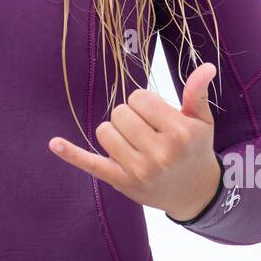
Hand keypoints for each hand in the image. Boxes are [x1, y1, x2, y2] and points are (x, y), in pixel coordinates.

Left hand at [49, 63, 221, 220]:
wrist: (194, 193)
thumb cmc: (195, 150)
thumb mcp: (201, 121)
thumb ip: (197, 93)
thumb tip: (205, 67)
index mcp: (179, 133)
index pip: (139, 98)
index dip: (144, 103)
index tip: (156, 116)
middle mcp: (159, 153)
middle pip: (120, 113)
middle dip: (130, 117)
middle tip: (147, 131)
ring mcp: (138, 170)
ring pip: (105, 131)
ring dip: (115, 132)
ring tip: (135, 143)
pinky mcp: (120, 182)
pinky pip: (91, 163)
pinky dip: (71, 154)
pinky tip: (54, 143)